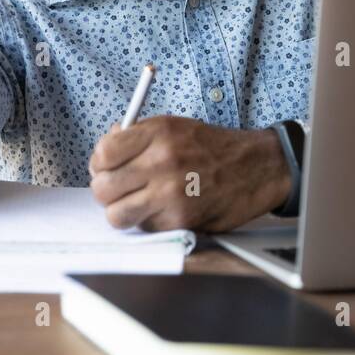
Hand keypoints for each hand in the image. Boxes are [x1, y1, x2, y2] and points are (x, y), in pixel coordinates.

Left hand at [87, 116, 292, 232]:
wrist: (256, 168)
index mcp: (159, 133)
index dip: (98, 164)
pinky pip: (144, 228)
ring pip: (117, 215)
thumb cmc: (211, 147)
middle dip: (105, 191)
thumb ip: (136, 137)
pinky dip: (149, 222)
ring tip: (135, 204)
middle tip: (116, 189)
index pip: (103, 153)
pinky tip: (164, 209)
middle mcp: (163, 162)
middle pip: (103, 188)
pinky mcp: (181, 221)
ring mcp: (172, 194)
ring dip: (122, 212)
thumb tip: (103, 154)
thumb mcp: (174, 126)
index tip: (105, 168)